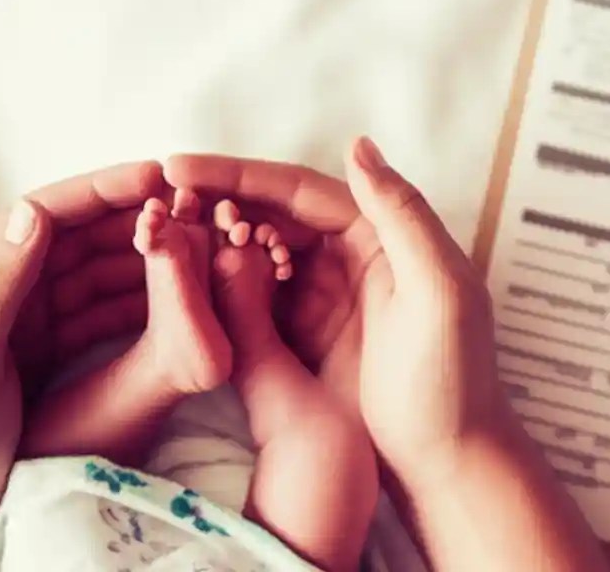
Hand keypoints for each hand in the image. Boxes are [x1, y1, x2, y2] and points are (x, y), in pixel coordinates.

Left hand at [0, 162, 162, 570]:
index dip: (100, 191)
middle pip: (80, 237)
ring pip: (99, 273)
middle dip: (134, 218)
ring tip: (199, 248)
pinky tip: (180, 297)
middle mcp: (5, 288)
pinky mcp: (52, 351)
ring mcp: (31, 320)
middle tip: (193, 211)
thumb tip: (34, 210)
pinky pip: (105, 314)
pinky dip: (141, 301)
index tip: (155, 176)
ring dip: (145, 258)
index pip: (44, 215)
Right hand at [165, 141, 510, 480]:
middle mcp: (355, 256)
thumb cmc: (452, 380)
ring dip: (214, 241)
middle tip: (158, 203)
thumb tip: (357, 145)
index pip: (301, 190)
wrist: (450, 464)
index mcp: (386, 235)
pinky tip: (185, 280)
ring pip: (258, 251)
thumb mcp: (439, 291)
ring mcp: (328, 296)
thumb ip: (401, 215)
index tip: (179, 168)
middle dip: (218, 203)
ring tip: (161, 236)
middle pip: (273, 213)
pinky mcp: (308, 335)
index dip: (239, 175)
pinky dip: (222, 284)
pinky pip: (255, 296)